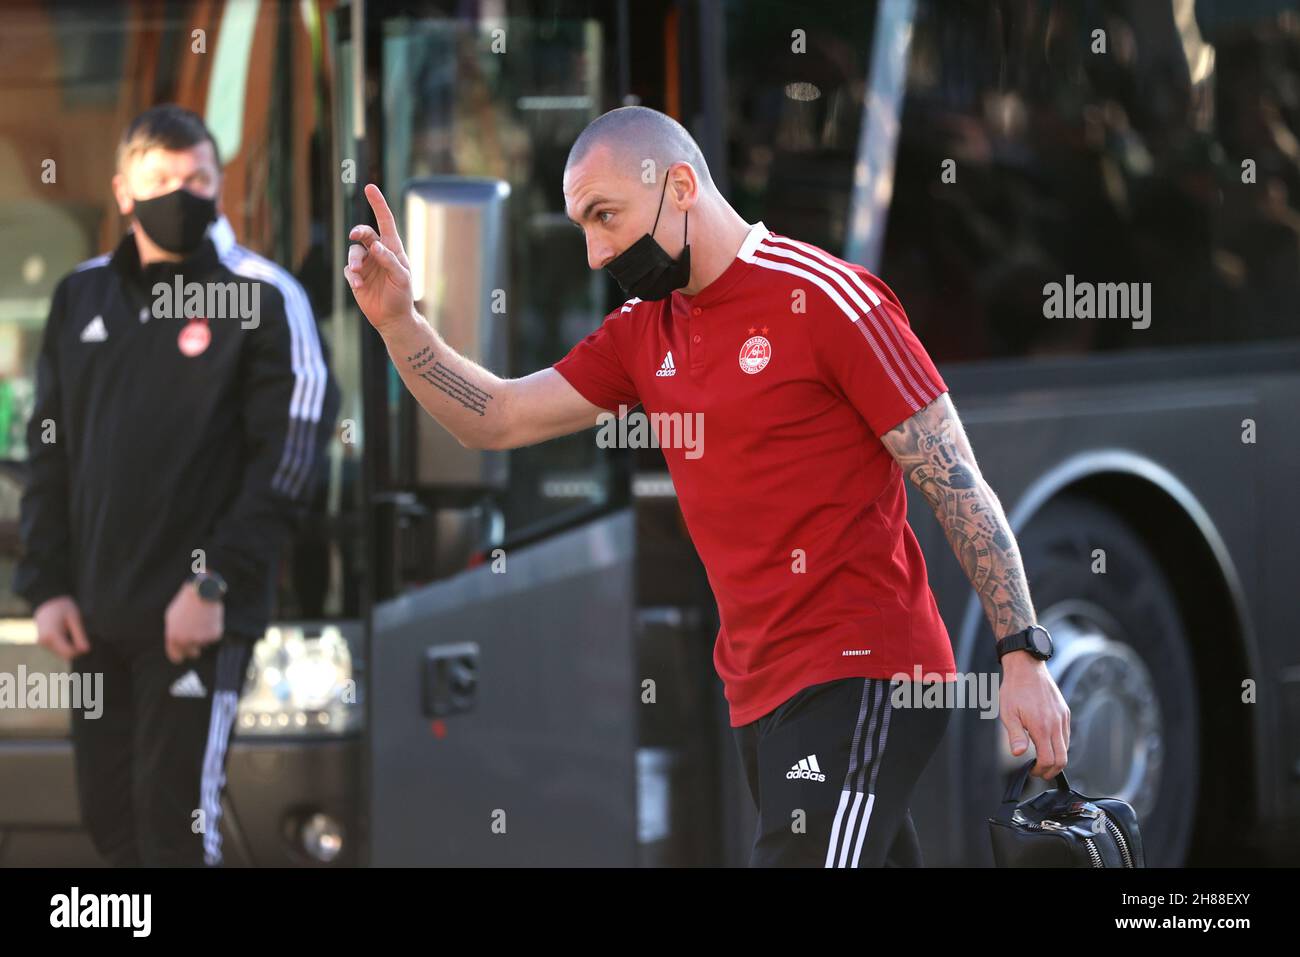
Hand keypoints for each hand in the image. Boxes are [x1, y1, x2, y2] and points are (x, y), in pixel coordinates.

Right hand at [34, 595, 90, 660]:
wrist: (46, 600)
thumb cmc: (62, 607)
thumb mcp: (74, 618)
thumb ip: (80, 635)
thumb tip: (86, 650)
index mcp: (52, 635)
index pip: (68, 653)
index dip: (79, 651)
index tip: (85, 642)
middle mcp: (44, 641)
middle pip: (65, 655)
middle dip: (75, 649)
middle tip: (80, 635)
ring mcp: (42, 643)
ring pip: (61, 653)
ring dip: (69, 646)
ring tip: (70, 630)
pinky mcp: (42, 642)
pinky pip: (57, 648)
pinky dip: (64, 644)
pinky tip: (66, 632)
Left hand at [164, 579, 223, 664]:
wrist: (202, 592)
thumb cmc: (185, 602)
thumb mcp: (172, 617)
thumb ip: (174, 632)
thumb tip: (177, 643)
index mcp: (174, 637)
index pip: (176, 657)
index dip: (180, 656)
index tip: (183, 655)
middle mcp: (187, 641)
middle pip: (193, 653)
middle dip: (194, 648)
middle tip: (196, 637)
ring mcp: (201, 639)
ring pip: (204, 643)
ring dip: (203, 635)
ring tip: (202, 620)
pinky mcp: (214, 635)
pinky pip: (213, 637)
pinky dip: (212, 629)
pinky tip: (209, 618)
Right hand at [345, 183, 415, 333]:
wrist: (393, 317)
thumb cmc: (402, 295)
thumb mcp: (402, 277)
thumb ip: (389, 260)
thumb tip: (375, 246)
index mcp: (392, 248)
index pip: (385, 221)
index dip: (377, 204)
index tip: (369, 188)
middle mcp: (377, 252)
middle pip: (364, 233)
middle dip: (359, 232)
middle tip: (356, 235)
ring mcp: (366, 264)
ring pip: (353, 252)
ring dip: (355, 261)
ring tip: (359, 275)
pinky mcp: (356, 277)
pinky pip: (349, 270)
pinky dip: (353, 275)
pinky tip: (359, 285)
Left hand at [998, 651, 1070, 779]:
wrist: (1026, 668)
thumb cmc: (1014, 689)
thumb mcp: (1008, 713)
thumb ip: (1015, 736)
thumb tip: (1018, 753)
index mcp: (1042, 726)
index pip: (1049, 759)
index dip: (1041, 770)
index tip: (1032, 771)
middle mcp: (1056, 724)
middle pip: (1062, 758)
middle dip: (1051, 770)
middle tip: (1039, 771)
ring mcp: (1062, 718)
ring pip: (1066, 747)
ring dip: (1056, 757)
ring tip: (1041, 758)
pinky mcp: (1065, 712)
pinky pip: (1066, 735)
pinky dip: (1059, 745)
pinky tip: (1046, 743)